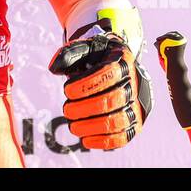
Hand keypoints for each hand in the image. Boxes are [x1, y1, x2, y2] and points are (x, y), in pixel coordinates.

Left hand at [48, 30, 152, 150]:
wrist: (120, 69)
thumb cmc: (98, 60)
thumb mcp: (86, 49)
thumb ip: (69, 54)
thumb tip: (53, 68)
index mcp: (123, 61)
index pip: (109, 73)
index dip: (86, 85)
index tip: (67, 90)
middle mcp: (135, 84)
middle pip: (113, 99)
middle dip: (85, 108)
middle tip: (66, 110)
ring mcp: (137, 106)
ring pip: (119, 121)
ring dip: (92, 127)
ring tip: (73, 126)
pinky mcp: (135, 124)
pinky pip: (123, 137)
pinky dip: (103, 141)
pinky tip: (85, 140)